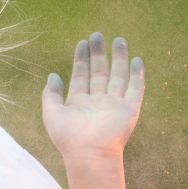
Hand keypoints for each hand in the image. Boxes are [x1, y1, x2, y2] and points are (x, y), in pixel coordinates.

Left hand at [42, 32, 144, 158]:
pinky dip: (137, 75)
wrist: (89, 154)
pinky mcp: (129, 110)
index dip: (81, 59)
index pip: (81, 75)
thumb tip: (52, 75)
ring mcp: (114, 105)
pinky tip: (136, 60)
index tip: (82, 42)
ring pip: (118, 76)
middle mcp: (98, 102)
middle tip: (97, 35)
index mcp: (80, 102)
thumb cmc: (68, 137)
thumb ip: (50, 94)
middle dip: (98, 53)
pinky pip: (135, 89)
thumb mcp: (51, 113)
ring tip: (119, 39)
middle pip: (99, 72)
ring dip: (119, 58)